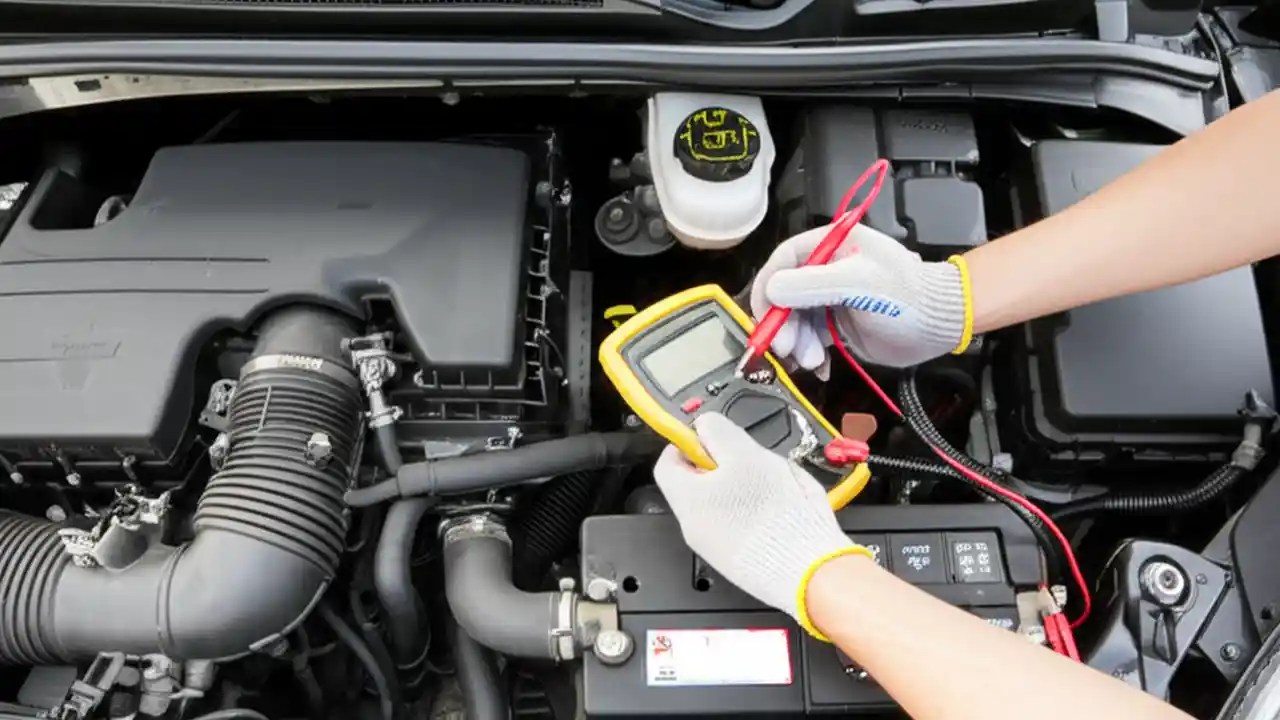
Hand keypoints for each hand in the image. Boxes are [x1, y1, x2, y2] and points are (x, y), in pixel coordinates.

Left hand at [653, 413, 868, 635]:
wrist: (809, 570)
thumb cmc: (774, 514)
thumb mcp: (745, 455)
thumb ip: (719, 434)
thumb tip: (703, 425)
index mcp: (687, 500)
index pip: (668, 462)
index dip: (688, 443)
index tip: (712, 437)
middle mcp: (695, 527)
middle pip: (700, 483)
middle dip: (728, 465)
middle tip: (753, 461)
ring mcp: (718, 546)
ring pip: (727, 501)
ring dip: (749, 487)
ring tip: (776, 487)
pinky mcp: (742, 559)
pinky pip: (744, 524)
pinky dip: (762, 511)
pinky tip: (785, 509)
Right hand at [749, 223, 970, 371]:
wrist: (939, 324)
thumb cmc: (906, 297)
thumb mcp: (858, 284)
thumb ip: (813, 285)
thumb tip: (772, 290)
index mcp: (829, 245)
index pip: (783, 262)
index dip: (769, 290)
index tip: (766, 319)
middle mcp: (825, 269)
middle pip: (783, 295)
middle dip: (783, 325)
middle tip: (788, 350)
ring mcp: (829, 297)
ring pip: (793, 320)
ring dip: (796, 344)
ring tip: (812, 360)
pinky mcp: (836, 323)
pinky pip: (809, 338)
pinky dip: (808, 353)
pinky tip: (819, 365)